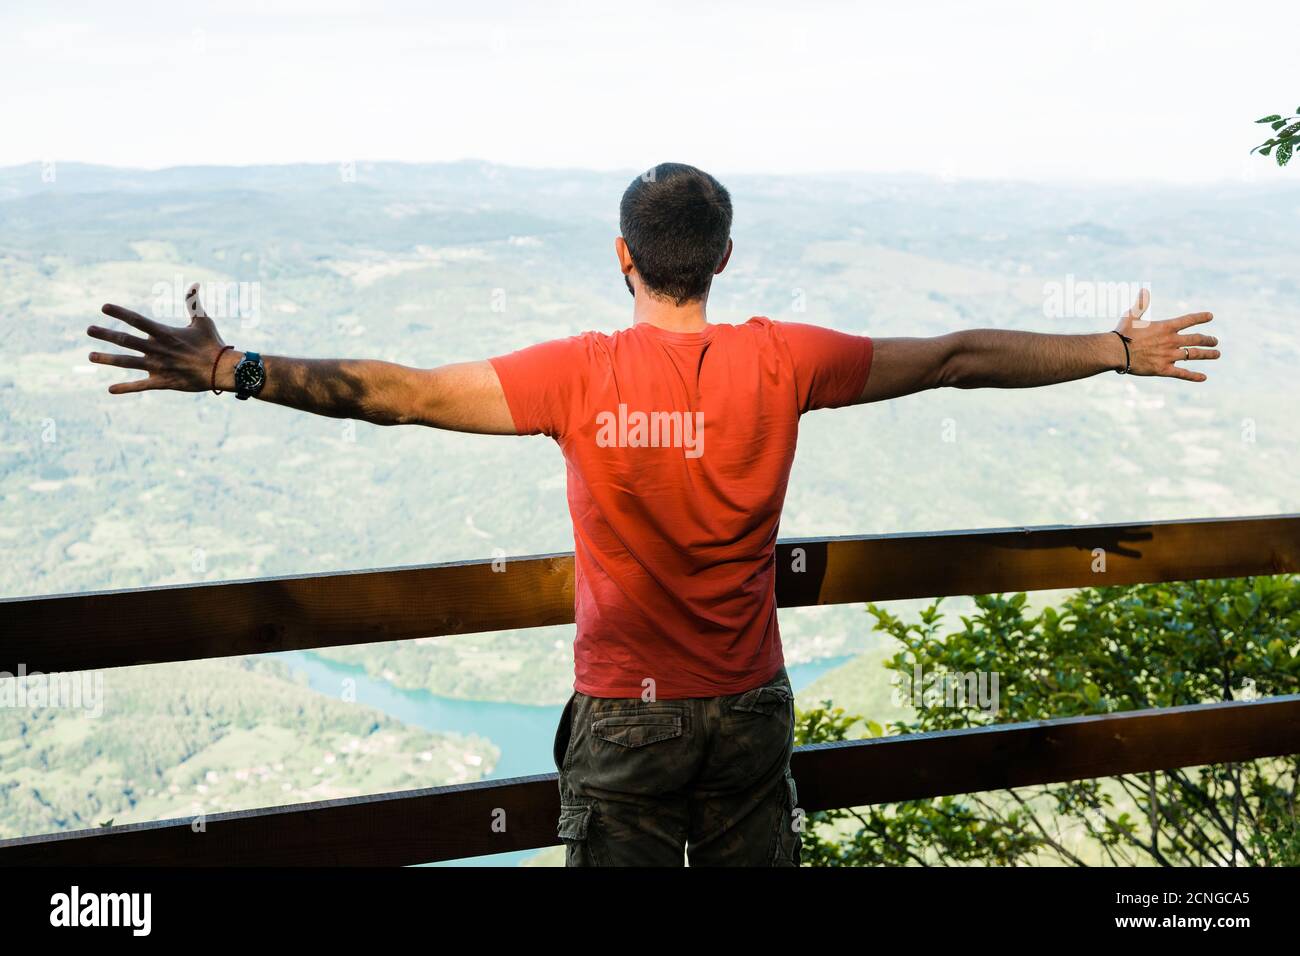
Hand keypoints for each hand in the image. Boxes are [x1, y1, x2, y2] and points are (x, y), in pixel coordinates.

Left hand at [88, 284, 228, 393]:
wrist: (221, 370)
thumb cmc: (212, 344)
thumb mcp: (203, 321)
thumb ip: (193, 303)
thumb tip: (195, 284)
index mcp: (164, 333)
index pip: (137, 320)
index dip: (119, 313)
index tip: (104, 307)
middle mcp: (157, 349)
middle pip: (125, 340)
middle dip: (105, 334)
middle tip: (89, 330)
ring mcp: (158, 367)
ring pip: (127, 362)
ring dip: (107, 359)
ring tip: (90, 356)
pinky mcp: (162, 382)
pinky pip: (140, 386)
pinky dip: (125, 388)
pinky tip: (110, 389)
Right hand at [1114, 289, 1219, 381]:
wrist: (1116, 352)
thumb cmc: (1122, 333)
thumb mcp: (1131, 315)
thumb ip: (1141, 304)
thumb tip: (1144, 291)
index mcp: (1166, 327)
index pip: (1188, 320)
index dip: (1200, 317)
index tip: (1210, 316)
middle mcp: (1171, 341)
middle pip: (1196, 339)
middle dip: (1208, 339)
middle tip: (1215, 341)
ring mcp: (1169, 356)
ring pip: (1194, 355)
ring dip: (1207, 354)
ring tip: (1216, 354)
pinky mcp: (1164, 369)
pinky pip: (1182, 373)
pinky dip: (1194, 376)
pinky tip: (1204, 377)